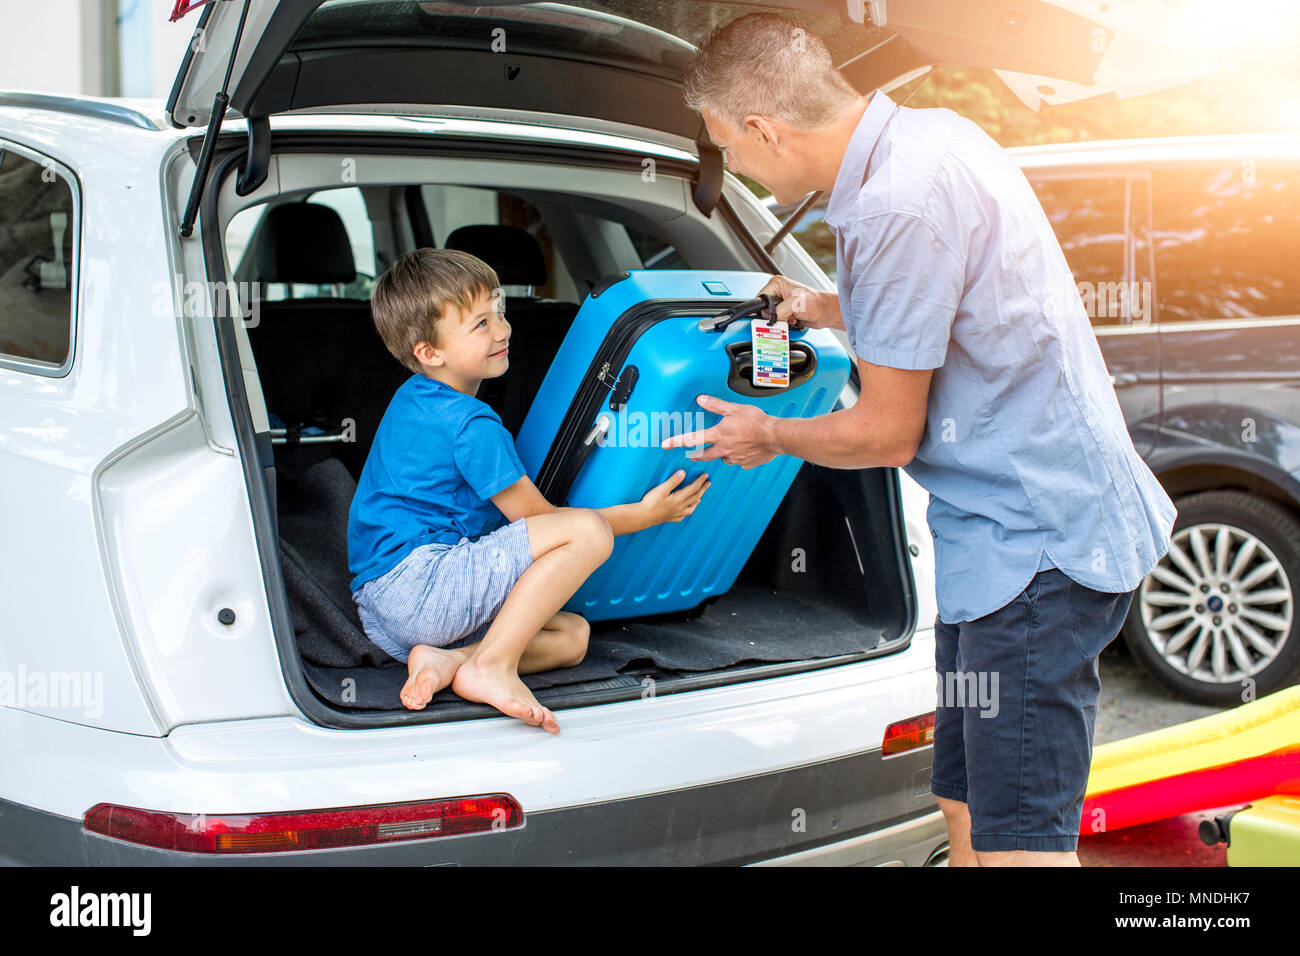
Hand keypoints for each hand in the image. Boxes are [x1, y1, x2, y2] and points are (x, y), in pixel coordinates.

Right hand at [640, 468, 709, 524]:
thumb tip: (683, 472)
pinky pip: (683, 516)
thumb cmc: (651, 502)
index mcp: (678, 498)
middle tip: (708, 483)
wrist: (643, 517)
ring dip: (697, 501)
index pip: (693, 488)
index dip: (700, 481)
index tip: (706, 475)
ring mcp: (676, 514)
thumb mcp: (661, 489)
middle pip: (695, 497)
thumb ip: (673, 481)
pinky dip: (687, 511)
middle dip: (702, 489)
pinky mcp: (671, 518)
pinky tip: (686, 510)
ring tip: (700, 497)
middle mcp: (680, 507)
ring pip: (691, 508)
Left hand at [660, 394, 776, 468]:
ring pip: (723, 458)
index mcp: (719, 435)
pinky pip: (739, 461)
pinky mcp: (746, 463)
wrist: (776, 437)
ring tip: (728, 446)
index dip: (677, 441)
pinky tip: (745, 449)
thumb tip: (701, 399)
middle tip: (692, 455)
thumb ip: (716, 405)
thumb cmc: (757, 422)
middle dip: (696, 455)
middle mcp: (724, 449)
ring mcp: (735, 458)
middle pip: (704, 455)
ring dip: (721, 453)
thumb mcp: (734, 409)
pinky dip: (739, 456)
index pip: (692, 439)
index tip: (666, 445)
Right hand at [757, 275, 843, 330]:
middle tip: (785, 316)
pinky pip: (777, 321)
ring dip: (780, 321)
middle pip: (764, 309)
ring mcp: (781, 302)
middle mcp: (778, 291)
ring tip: (791, 318)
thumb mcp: (794, 304)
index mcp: (777, 284)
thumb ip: (779, 312)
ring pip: (770, 317)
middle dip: (774, 316)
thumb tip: (772, 320)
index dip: (765, 309)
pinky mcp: (785, 311)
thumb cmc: (816, 303)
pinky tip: (793, 320)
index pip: (760, 298)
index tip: (774, 315)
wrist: (826, 312)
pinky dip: (783, 324)